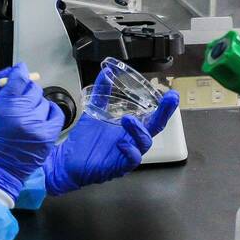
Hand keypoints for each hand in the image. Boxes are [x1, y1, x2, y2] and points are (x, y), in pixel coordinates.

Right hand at [0, 62, 64, 200]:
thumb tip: (10, 72)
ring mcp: (39, 125)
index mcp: (5, 106)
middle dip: (25, 92)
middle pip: (33, 89)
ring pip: (43, 101)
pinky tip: (39, 117)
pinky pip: (56, 114)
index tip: (20, 71)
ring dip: (35, 104)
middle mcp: (24, 114)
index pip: (20, 77)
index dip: (20, 71)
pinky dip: (49, 112)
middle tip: (17, 103)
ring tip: (24, 116)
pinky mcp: (49, 136)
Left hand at [43, 82, 179, 195]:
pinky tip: (122, 143)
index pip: (152, 116)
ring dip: (139, 130)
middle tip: (169, 99)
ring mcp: (127, 153)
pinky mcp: (118, 166)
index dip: (164, 106)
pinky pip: (132, 161)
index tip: (172, 94)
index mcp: (131, 128)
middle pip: (156, 127)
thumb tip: (105, 72)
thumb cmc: (84, 139)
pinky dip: (130, 151)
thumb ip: (101, 92)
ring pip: (144, 143)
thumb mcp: (94, 111)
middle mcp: (133, 140)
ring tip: (127, 120)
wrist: (67, 160)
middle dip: (165, 113)